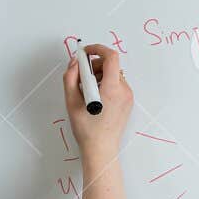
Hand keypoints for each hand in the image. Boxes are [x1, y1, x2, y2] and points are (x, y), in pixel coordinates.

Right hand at [64, 43, 132, 160]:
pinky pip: (117, 85)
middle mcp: (124, 91)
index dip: (97, 49)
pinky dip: (105, 85)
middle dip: (95, 66)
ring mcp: (128, 97)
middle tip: (82, 78)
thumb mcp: (71, 101)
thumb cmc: (87, 129)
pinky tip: (96, 99)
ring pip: (113, 75)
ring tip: (88, 92)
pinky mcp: (128, 102)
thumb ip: (70, 77)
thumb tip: (75, 62)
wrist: (101, 149)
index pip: (110, 57)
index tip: (86, 52)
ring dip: (99, 76)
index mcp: (112, 89)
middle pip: (111, 65)